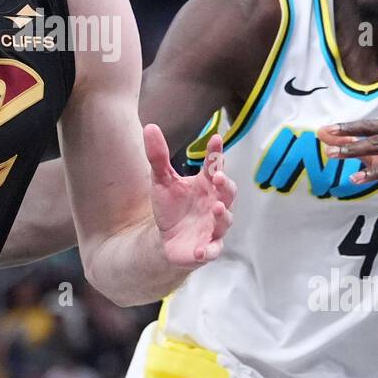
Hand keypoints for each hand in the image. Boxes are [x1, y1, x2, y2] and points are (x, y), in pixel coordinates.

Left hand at [144, 124, 236, 267]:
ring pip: (224, 220)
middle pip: (227, 192)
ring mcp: (213, 227)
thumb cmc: (171, 207)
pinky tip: (201, 250)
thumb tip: (150, 127)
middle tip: (218, 177)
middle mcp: (215, 203)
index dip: (216, 153)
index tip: (216, 138)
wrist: (166, 240)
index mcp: (206, 184)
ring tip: (215, 208)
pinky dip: (208, 250)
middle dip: (225, 185)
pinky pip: (212, 250)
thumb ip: (158, 156)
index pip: (214, 165)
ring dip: (222, 215)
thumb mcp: (161, 180)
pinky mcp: (207, 248)